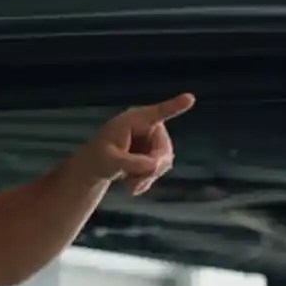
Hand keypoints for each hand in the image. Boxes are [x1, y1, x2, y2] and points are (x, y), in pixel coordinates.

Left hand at [75, 93, 194, 195]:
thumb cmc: (98, 157)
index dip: (174, 106)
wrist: (96, 166)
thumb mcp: (110, 162)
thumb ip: (132, 163)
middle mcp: (149, 126)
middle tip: (134, 184)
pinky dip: (148, 179)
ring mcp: (154, 139)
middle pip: (163, 149)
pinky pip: (160, 168)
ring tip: (130, 186)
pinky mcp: (156, 151)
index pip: (157, 113)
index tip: (189, 98)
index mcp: (134, 120)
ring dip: (148, 177)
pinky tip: (133, 187)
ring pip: (164, 161)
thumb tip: (155, 165)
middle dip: (151, 169)